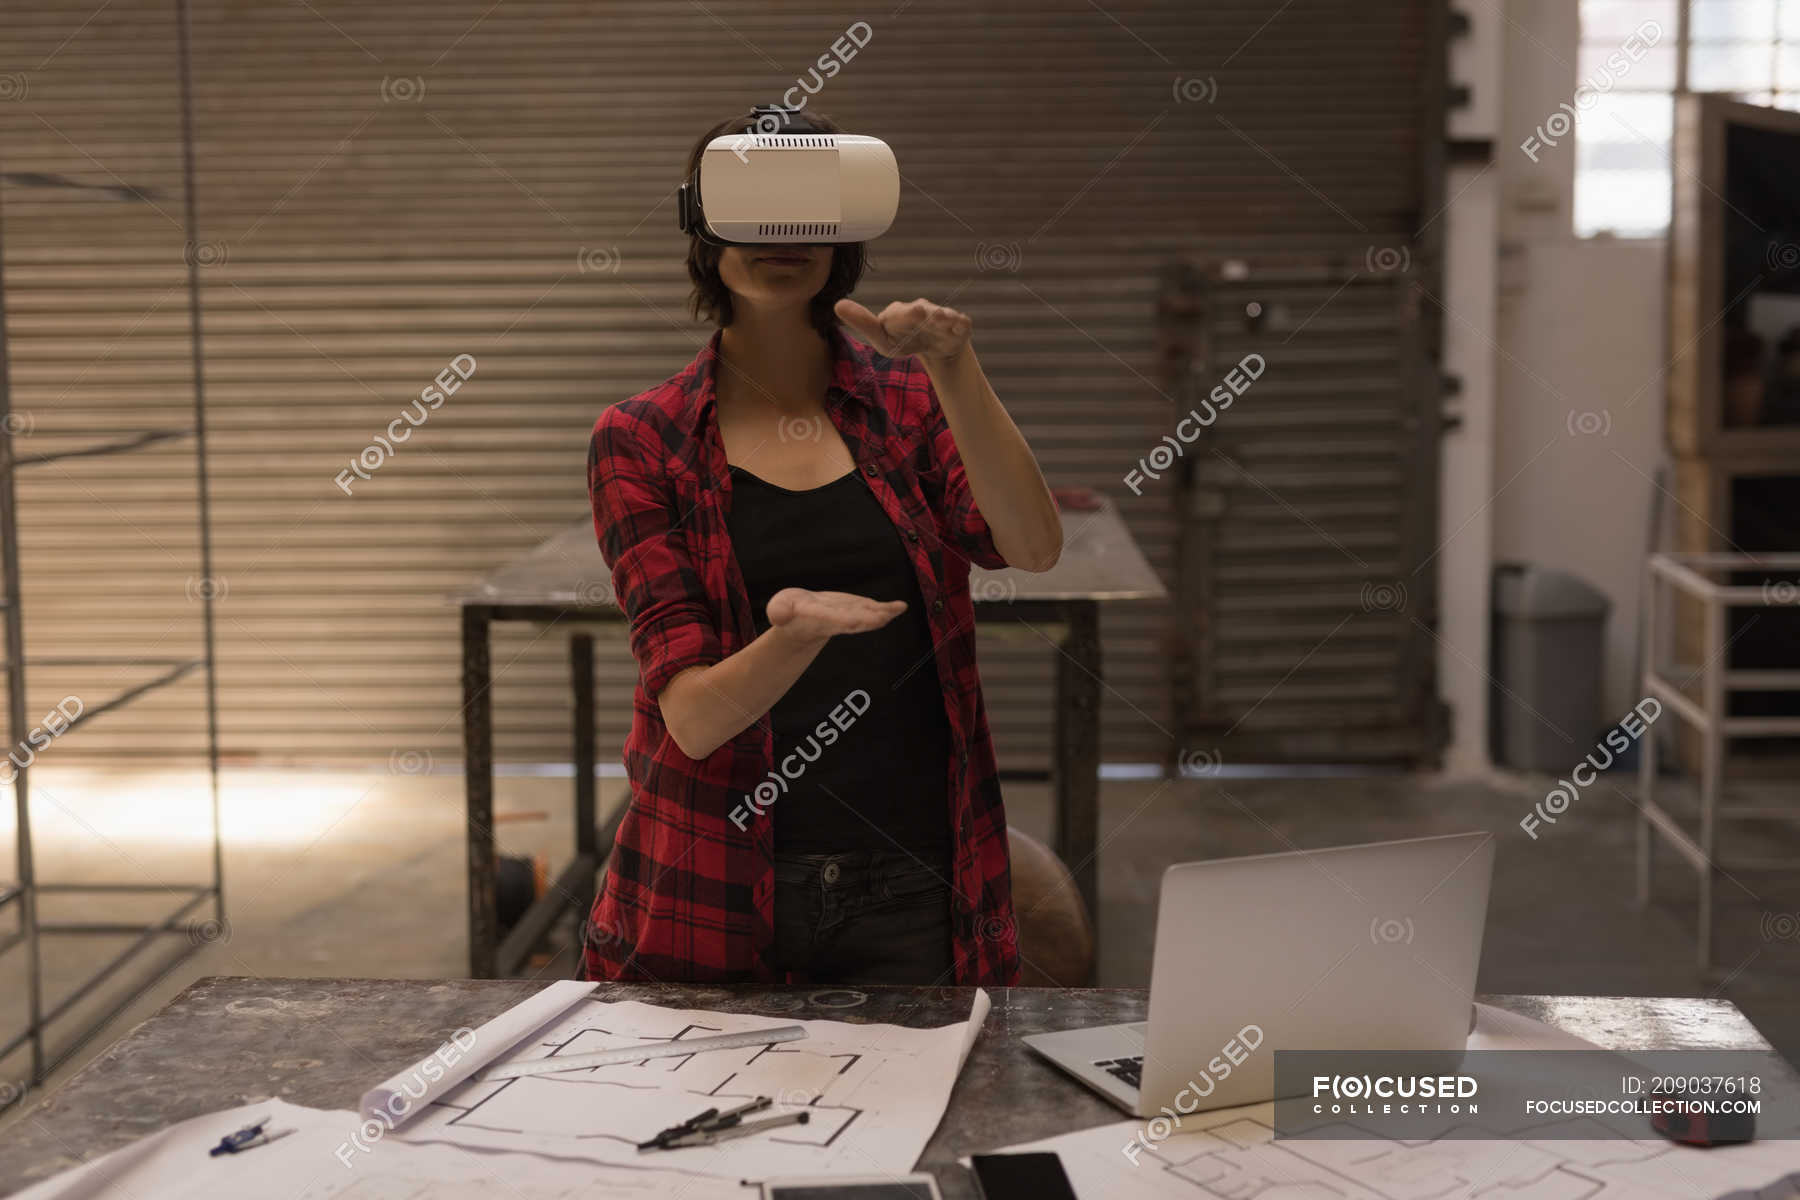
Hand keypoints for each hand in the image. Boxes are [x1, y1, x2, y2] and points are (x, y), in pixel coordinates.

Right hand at [766, 587, 905, 643]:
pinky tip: (901, 606)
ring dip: (883, 614)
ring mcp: (851, 616)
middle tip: (882, 617)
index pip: (831, 620)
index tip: (854, 619)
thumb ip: (779, 611)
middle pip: (855, 622)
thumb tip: (778, 616)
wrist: (803, 620)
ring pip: (869, 617)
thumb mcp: (780, 609)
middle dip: (868, 620)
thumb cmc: (790, 612)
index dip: (841, 619)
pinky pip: (875, 611)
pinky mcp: (859, 610)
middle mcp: (838, 621)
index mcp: (819, 619)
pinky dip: (888, 609)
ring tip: (898, 608)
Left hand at [835, 297, 971, 365]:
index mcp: (899, 313)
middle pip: (922, 312)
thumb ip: (863, 322)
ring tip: (944, 318)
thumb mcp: (882, 337)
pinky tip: (961, 325)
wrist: (933, 347)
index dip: (901, 316)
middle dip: (922, 313)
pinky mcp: (957, 326)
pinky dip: (960, 324)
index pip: (897, 315)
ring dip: (943, 317)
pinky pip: (960, 323)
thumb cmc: (903, 340)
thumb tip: (837, 304)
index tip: (909, 312)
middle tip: (920, 311)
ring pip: (942, 315)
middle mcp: (921, 310)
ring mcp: (941, 317)